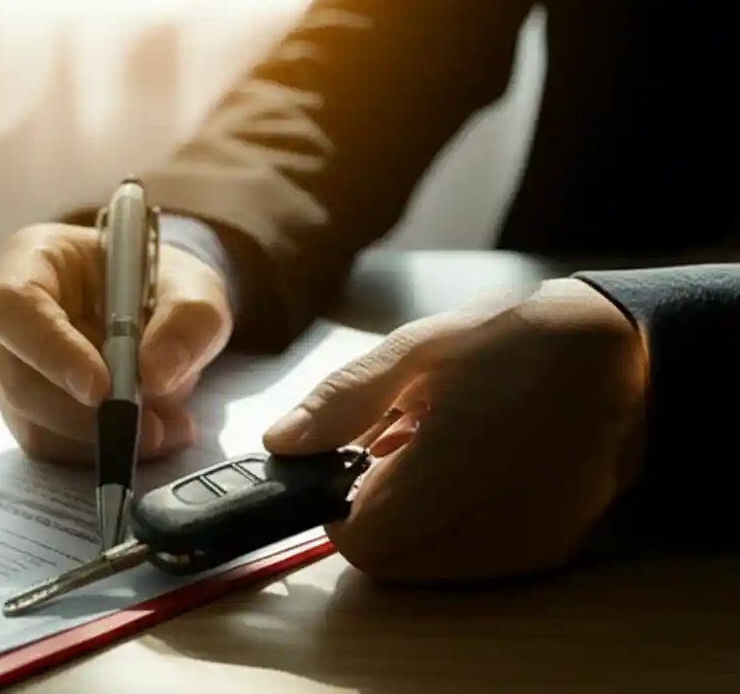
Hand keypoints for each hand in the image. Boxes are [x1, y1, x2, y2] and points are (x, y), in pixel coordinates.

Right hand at [0, 223, 231, 463]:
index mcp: (31, 262)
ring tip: (165, 429)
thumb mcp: (193, 286)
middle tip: (151, 426)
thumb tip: (156, 376)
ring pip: (35, 422)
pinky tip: (153, 436)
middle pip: (19, 379)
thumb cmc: (157, 282)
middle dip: (84, 414)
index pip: (14, 308)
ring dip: (99, 439)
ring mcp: (14, 372)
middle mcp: (9, 322)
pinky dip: (104, 451)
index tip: (100, 388)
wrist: (152, 307)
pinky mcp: (32, 414)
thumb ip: (187, 321)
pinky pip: (55, 446)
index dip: (50, 351)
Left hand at [263, 278, 648, 581]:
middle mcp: (486, 528)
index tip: (341, 463)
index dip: (333, 506)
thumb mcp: (419, 350)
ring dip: (410, 520)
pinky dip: (452, 527)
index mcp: (447, 476)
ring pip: (428, 564)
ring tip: (433, 452)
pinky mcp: (546, 553)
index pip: (354, 538)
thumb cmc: (517, 343)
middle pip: (387, 559)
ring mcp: (520, 548)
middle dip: (369, 511)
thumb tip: (280, 443)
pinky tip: (468, 472)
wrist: (628, 357)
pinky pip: (472, 561)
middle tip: (388, 450)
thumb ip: (343, 401)